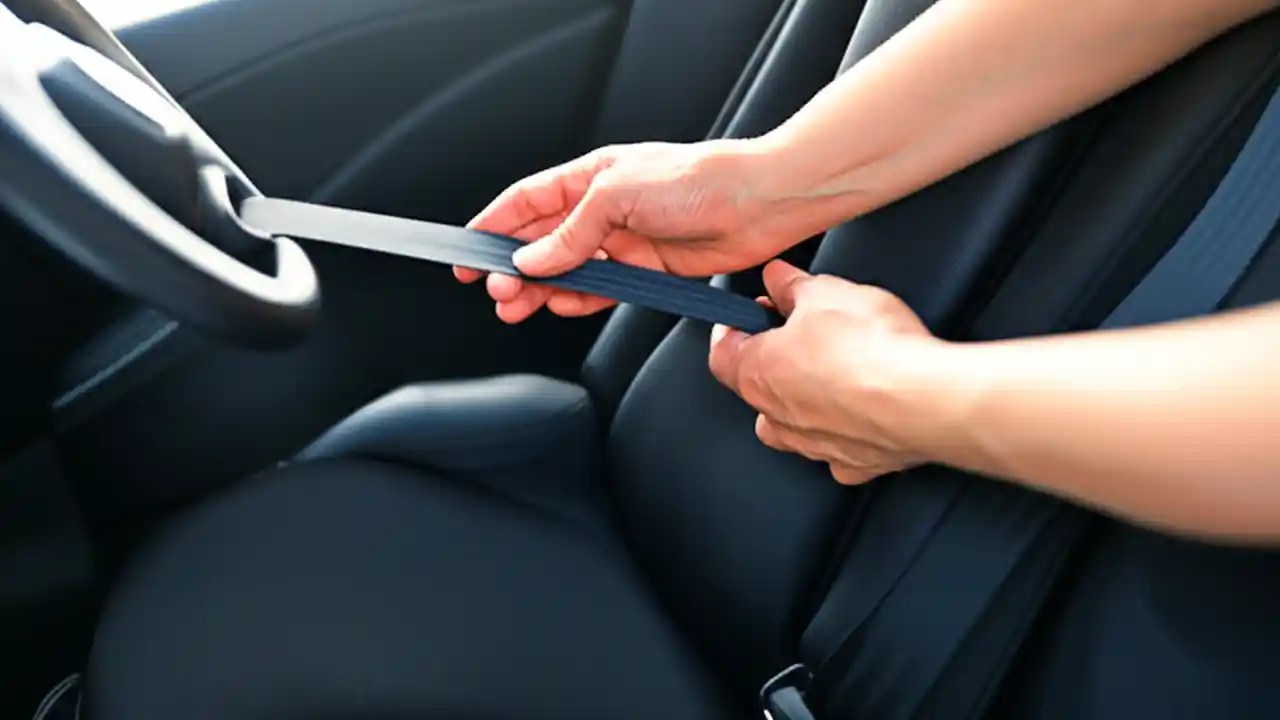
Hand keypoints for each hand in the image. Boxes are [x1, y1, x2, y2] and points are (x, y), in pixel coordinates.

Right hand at [458, 139, 810, 322]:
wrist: (756, 202)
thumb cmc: (696, 179)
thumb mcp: (617, 195)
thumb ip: (571, 232)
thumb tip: (531, 259)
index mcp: (589, 177)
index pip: (526, 202)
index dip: (493, 226)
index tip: (465, 251)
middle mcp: (602, 209)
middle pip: (542, 242)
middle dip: (513, 267)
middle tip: (494, 290)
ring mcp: (623, 240)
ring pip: (568, 270)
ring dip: (541, 288)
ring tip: (516, 306)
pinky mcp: (646, 269)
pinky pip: (602, 289)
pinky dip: (578, 299)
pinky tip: (560, 306)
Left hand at [708, 261, 954, 484]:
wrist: (922, 400)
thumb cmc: (870, 350)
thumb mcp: (825, 293)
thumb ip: (793, 286)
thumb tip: (777, 279)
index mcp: (758, 373)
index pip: (721, 353)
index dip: (732, 329)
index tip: (747, 314)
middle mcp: (777, 417)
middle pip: (756, 391)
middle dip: (770, 362)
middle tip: (797, 334)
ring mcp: (813, 445)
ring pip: (789, 427)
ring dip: (801, 402)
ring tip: (828, 375)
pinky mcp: (852, 462)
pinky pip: (837, 450)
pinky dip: (845, 433)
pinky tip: (863, 413)